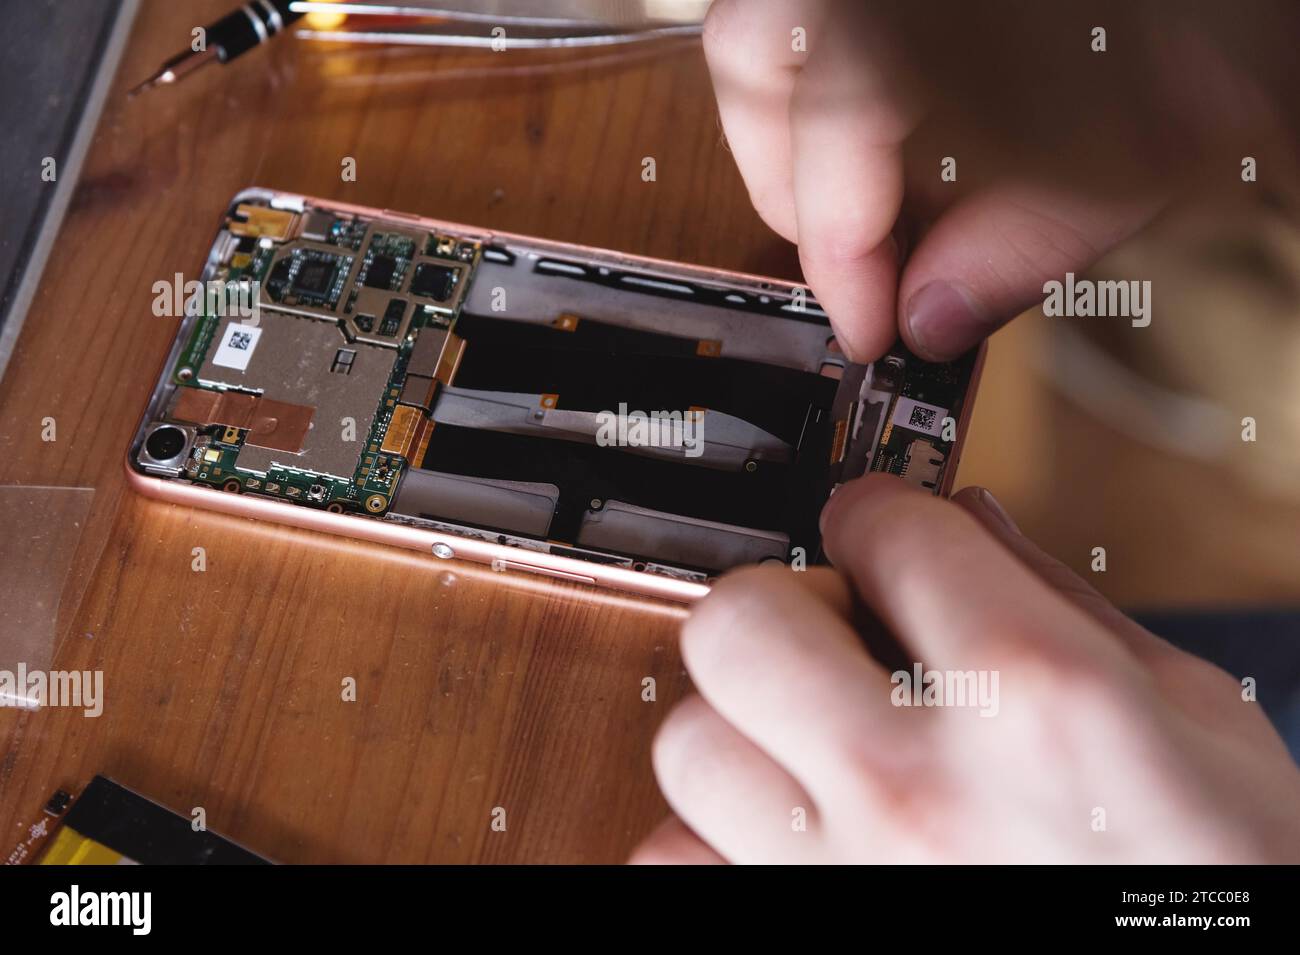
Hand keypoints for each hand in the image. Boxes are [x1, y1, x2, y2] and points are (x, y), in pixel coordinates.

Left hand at [631, 476, 1299, 862]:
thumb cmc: (1230, 879)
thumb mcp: (1192, 714)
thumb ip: (1062, 601)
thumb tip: (968, 520)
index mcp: (1032, 699)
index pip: (881, 529)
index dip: (882, 513)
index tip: (880, 527)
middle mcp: (914, 787)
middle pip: (737, 621)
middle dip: (786, 604)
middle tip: (835, 631)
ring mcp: (842, 876)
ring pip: (688, 741)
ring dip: (745, 724)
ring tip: (814, 741)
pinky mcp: (800, 930)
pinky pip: (678, 861)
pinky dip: (716, 838)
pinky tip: (790, 830)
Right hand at [703, 0, 1298, 360]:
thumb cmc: (1227, 4)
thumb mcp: (1159, 129)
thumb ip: (1033, 233)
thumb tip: (934, 315)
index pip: (830, 125)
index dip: (838, 248)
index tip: (868, 328)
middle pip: (756, 53)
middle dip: (792, 186)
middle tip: (856, 274)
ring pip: (773, 24)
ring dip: (801, 131)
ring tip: (872, 208)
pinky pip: (830, 14)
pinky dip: (842, 86)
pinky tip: (910, 141)